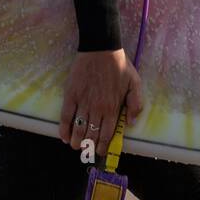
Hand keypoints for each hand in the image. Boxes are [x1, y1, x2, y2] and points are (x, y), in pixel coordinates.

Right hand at [58, 48, 143, 162]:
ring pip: (78, 128)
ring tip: (76, 146)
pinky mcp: (71, 94)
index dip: (102, 146)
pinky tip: (64, 137)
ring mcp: (83, 102)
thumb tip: (130, 123)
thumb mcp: (135, 83)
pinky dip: (64, 129)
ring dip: (76, 141)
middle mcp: (97, 108)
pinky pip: (66, 116)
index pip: (106, 134)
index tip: (100, 151)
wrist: (100, 48)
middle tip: (87, 151)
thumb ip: (135, 104)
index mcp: (112, 107)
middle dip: (89, 146)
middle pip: (91, 134)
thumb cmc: (119, 65)